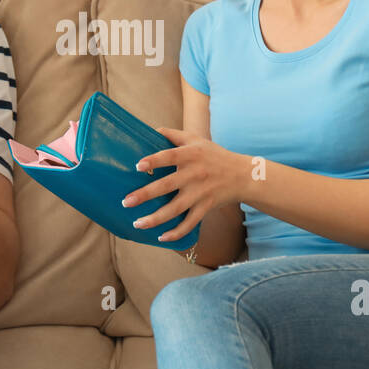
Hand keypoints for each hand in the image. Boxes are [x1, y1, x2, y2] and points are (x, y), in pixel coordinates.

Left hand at [120, 126, 244, 242]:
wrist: (243, 175)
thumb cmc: (214, 155)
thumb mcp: (196, 140)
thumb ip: (173, 135)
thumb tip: (151, 130)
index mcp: (191, 155)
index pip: (170, 156)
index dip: (154, 161)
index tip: (138, 166)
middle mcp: (195, 174)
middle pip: (168, 185)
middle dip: (145, 195)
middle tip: (126, 202)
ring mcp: (201, 193)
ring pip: (176, 209)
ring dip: (156, 219)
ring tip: (137, 224)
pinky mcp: (206, 207)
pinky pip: (190, 223)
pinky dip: (177, 232)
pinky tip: (161, 237)